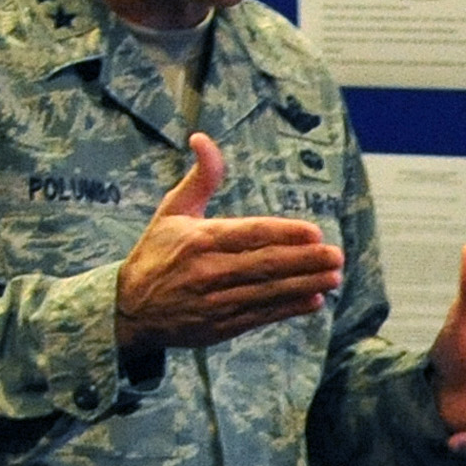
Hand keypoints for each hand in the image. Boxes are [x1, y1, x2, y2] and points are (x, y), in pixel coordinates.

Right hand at [114, 134, 342, 353]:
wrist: (129, 308)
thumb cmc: (156, 253)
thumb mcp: (172, 211)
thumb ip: (199, 178)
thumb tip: (202, 138)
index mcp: (199, 239)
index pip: (249, 234)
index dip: (284, 233)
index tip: (315, 232)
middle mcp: (209, 271)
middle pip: (265, 265)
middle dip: (305, 261)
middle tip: (336, 256)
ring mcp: (215, 301)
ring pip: (268, 292)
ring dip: (304, 284)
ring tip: (333, 277)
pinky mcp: (220, 327)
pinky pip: (260, 316)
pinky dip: (288, 309)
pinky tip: (313, 299)